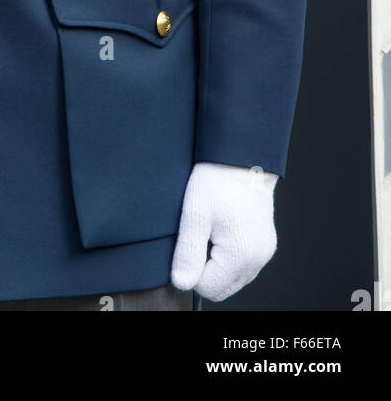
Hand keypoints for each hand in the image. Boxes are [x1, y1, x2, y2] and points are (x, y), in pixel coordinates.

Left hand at [171, 161, 277, 300]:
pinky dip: (228, 253)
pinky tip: (222, 227)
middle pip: (222, 287)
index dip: (191, 267)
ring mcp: (263, 252)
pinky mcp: (264, 243)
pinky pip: (241, 264)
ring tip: (212, 227)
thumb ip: (187, 253)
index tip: (191, 238)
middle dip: (205, 267)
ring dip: (216, 261)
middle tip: (200, 233)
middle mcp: (258, 259)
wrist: (241, 155)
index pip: (208, 288)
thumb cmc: (218, 178)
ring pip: (231, 277)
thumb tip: (181, 282)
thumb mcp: (194, 214)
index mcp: (242, 256)